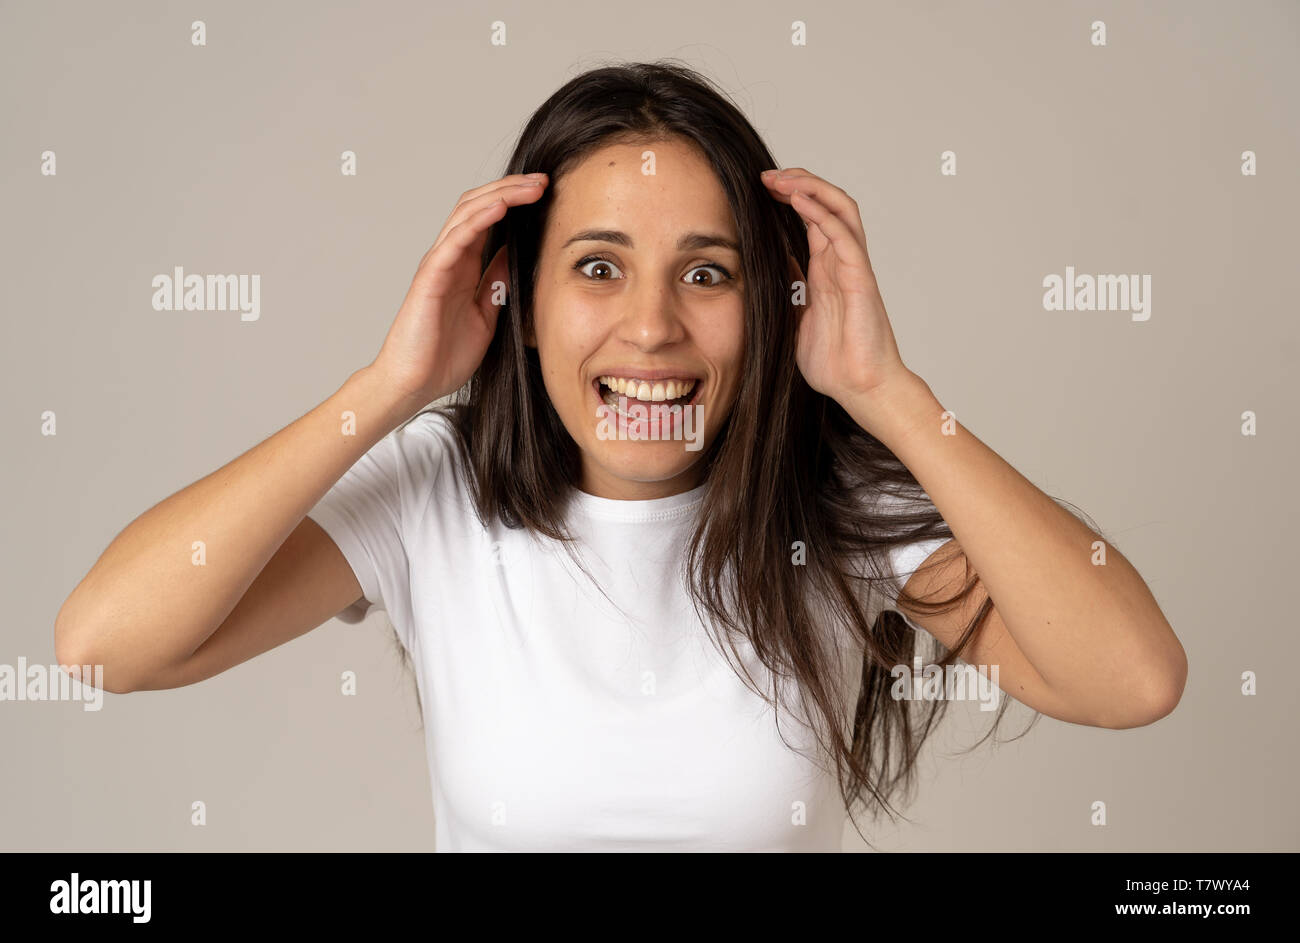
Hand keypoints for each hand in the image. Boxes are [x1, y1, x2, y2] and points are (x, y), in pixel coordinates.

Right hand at [371, 172, 548, 405]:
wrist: (415, 383)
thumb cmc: (445, 355)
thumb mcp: (487, 314)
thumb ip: (497, 283)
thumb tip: (516, 255)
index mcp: (464, 266)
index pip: (489, 219)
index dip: (515, 201)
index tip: (546, 193)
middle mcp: (450, 258)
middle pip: (479, 207)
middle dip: (511, 189)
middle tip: (543, 180)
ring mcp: (438, 264)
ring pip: (467, 214)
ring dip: (501, 195)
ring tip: (530, 186)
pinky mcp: (430, 277)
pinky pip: (454, 240)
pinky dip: (477, 220)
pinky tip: (500, 208)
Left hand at [761, 167, 915, 409]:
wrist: (860, 389)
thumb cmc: (834, 362)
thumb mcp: (794, 320)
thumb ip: (785, 293)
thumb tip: (766, 271)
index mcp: (824, 270)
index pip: (810, 219)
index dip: (789, 198)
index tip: (758, 189)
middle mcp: (840, 262)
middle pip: (825, 204)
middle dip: (797, 183)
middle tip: (765, 177)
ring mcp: (852, 268)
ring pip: (838, 210)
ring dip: (810, 188)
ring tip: (780, 178)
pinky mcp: (860, 279)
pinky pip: (844, 236)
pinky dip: (822, 213)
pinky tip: (800, 201)